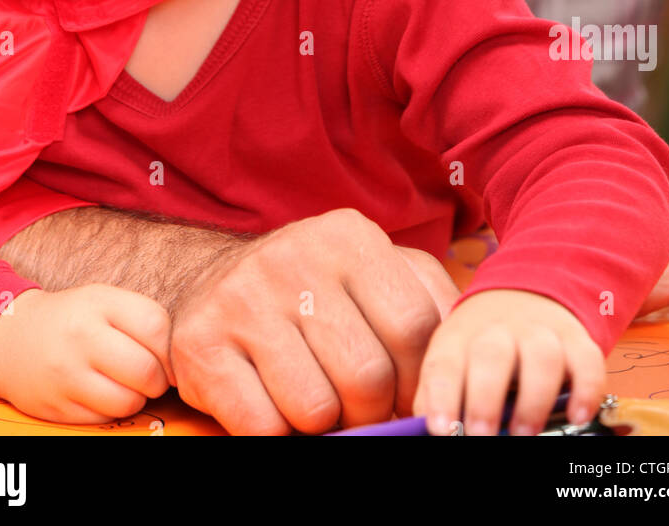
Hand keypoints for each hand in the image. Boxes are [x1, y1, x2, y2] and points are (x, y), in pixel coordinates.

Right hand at [0, 284, 170, 423]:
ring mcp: (66, 375)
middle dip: (158, 379)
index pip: (156, 327)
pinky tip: (102, 392)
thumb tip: (181, 359)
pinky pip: (103, 419)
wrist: (10, 339)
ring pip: (128, 401)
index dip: (171, 347)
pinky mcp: (55, 407)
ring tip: (127, 384)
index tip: (169, 355)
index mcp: (99, 303)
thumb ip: (143, 319)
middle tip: (152, 375)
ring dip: (137, 397)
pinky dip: (111, 411)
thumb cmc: (72, 319)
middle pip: (146, 371)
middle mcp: (82, 338)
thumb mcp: (104, 300)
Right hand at [162, 208, 458, 434]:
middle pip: (368, 377)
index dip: (420, 379)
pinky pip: (263, 425)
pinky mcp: (202, 342)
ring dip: (321, 421)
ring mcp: (244, 299)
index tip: (407, 394)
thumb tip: (467, 349)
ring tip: (311, 394)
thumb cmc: (313, 290)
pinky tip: (271, 399)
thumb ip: (429, 299)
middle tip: (357, 404)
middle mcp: (295, 258)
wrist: (211, 280)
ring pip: (316, 408)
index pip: (416, 329)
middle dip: (370, 409)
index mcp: (349, 237)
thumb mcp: (374, 272)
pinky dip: (276, 432)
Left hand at [412, 289, 604, 434]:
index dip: (441, 396)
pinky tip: (577, 416)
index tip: (441, 429)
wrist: (523, 294)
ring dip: (534, 398)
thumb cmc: (480, 344)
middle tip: (482, 436)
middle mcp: (499, 330)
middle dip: (485, 400)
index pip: (445, 363)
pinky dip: (586, 390)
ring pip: (541, 355)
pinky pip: (586, 360)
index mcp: (458, 337)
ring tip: (525, 433)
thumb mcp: (451, 359)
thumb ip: (437, 394)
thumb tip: (429, 430)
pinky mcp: (576, 339)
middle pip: (491, 355)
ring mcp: (540, 331)